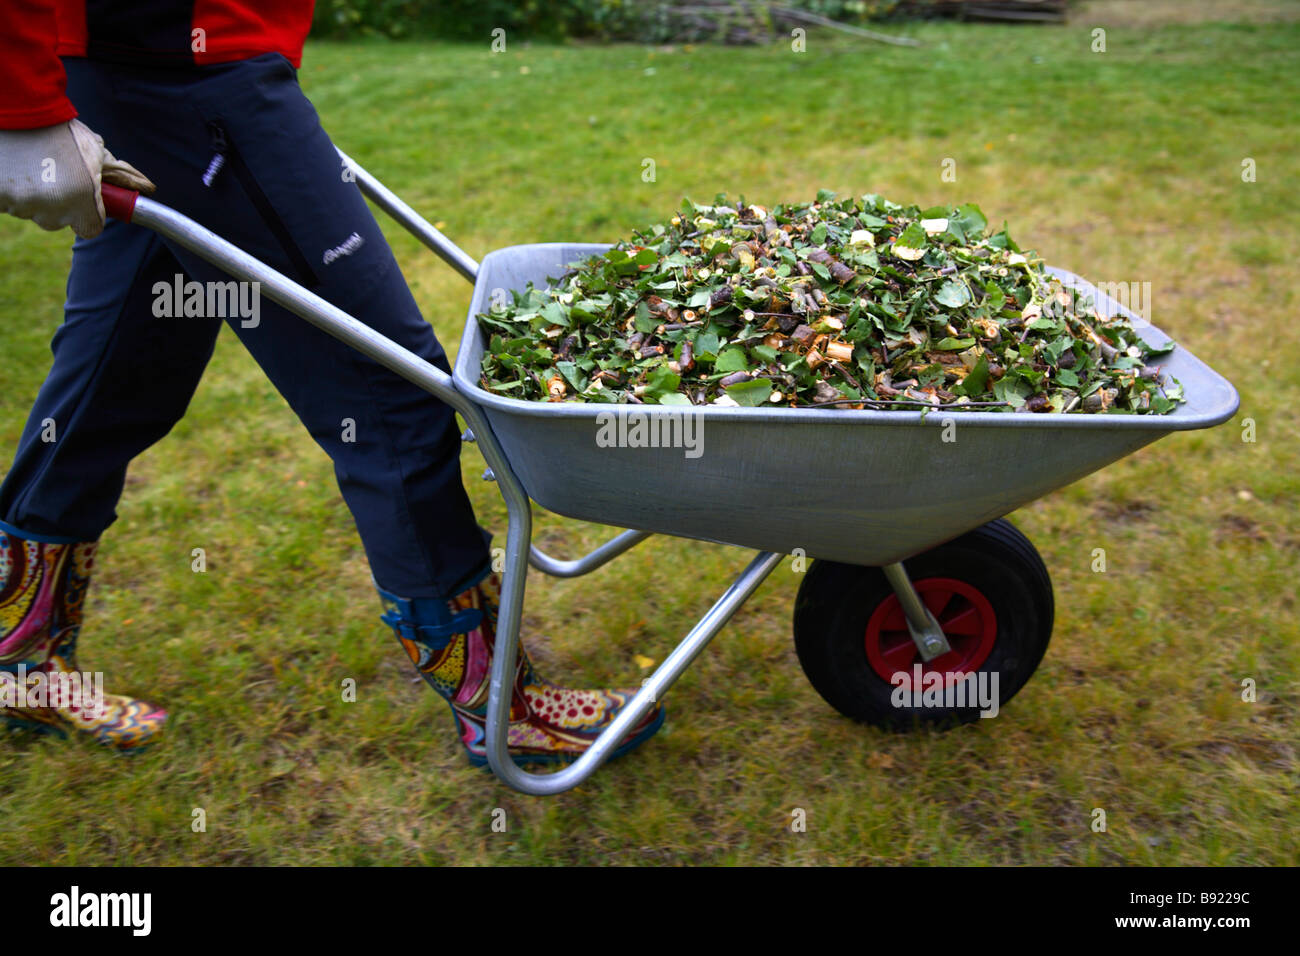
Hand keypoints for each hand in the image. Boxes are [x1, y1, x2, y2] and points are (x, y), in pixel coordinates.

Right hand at [0, 118, 153, 238]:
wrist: (18, 107)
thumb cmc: (60, 129)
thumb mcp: (95, 151)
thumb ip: (120, 175)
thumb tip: (148, 187)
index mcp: (80, 200)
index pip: (89, 229)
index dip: (88, 215)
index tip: (83, 201)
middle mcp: (50, 208)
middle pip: (57, 221)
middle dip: (58, 203)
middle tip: (53, 173)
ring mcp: (20, 204)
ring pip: (30, 211)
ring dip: (32, 196)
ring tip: (32, 165)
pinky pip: (7, 203)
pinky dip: (10, 191)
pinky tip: (15, 167)